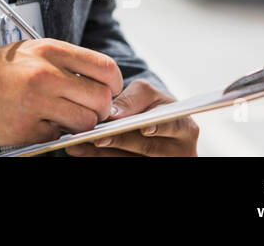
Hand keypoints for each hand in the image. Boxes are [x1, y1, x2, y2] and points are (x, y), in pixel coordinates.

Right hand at [0, 40, 123, 148]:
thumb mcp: (26, 51)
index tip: (109, 90)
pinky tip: (37, 123)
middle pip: (101, 99)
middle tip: (88, 110)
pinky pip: (59, 136)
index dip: (113, 84)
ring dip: (80, 125)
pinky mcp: (27, 128)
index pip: (104, 67)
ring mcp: (36, 103)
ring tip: (62, 118)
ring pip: (86, 122)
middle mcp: (45, 74)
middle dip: (100, 110)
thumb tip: (94, 77)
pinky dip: (53, 133)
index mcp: (48, 51)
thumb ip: (61, 61)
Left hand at [65, 78, 198, 156]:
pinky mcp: (145, 168)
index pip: (172, 126)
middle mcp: (180, 150)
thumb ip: (133, 99)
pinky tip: (82, 152)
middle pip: (148, 148)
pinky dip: (101, 158)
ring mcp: (163, 162)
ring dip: (103, 153)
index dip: (159, 128)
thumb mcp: (148, 95)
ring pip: (132, 160)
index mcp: (185, 127)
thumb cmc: (151, 105)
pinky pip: (123, 164)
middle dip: (121, 141)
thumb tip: (115, 112)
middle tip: (97, 137)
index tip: (143, 128)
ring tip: (78, 145)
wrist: (156, 122)